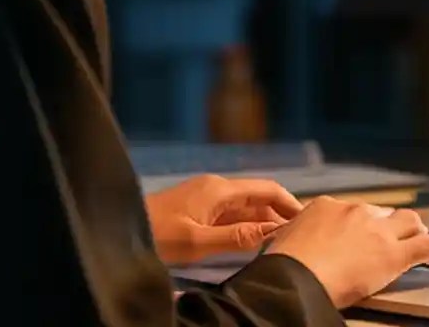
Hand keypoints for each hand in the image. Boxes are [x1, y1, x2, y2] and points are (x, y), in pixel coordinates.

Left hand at [145, 174, 302, 263]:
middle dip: (279, 212)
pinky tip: (253, 240)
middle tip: (298, 234)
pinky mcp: (198, 207)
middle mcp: (217, 187)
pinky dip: (246, 223)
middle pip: (258, 196)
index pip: (267, 189)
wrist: (121, 228)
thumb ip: (236, 237)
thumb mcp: (197, 242)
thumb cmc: (157, 235)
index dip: (289, 203)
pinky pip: (231, 212)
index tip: (307, 220)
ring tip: (281, 239)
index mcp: (220, 189)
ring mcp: (206, 196)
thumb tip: (273, 232)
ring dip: (263, 220)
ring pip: (245, 205)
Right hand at [263, 196, 428, 307]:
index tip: (361, 236)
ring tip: (419, 243)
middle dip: (390, 225)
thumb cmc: (283, 266)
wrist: (294, 279)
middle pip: (383, 213)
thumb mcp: (282, 240)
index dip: (361, 225)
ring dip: (416, 231)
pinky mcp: (393, 253)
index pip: (353, 211)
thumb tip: (288, 242)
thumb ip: (294, 236)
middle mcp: (355, 212)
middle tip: (393, 238)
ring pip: (409, 222)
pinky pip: (426, 246)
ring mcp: (377, 231)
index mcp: (326, 207)